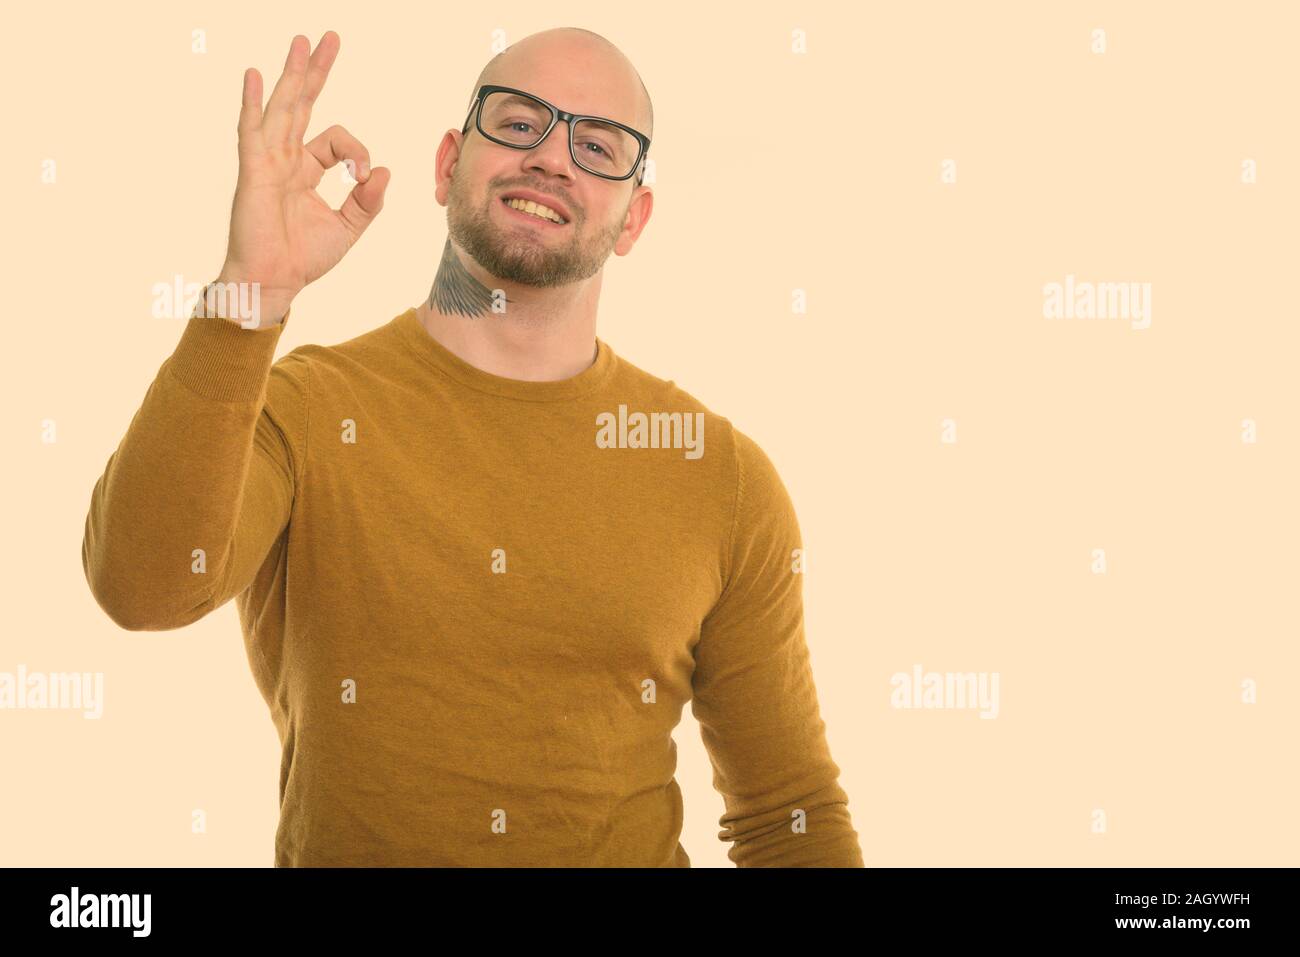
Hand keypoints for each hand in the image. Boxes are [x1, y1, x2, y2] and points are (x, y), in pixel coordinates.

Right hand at [218, 32, 389, 322]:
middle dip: (317, 71)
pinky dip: (254, 103)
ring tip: (302, 41)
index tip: (364, 176)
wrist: (275, 281)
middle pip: (303, 104)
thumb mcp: (349, 227)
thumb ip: (368, 201)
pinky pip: (251, 130)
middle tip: (329, 38)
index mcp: (306, 170)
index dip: (357, 152)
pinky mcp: (253, 172)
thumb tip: (384, 172)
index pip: (335, 139)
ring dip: (292, 74)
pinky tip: (256, 77)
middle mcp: (285, 159)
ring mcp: (267, 162)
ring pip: (283, 108)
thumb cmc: (304, 258)